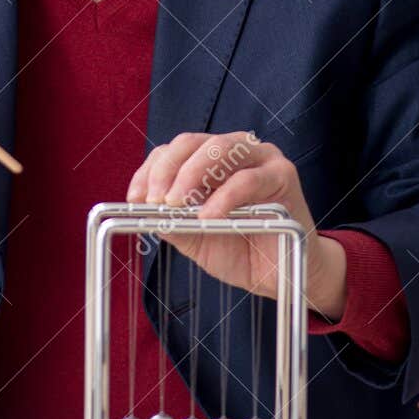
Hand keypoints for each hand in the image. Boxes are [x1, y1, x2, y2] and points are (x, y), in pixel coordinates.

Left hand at [125, 130, 346, 320]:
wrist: (280, 276)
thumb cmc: (240, 251)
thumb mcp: (195, 237)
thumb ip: (172, 220)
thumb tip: (141, 210)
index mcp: (210, 160)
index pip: (172, 151)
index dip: (150, 170)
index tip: (135, 198)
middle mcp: (235, 150)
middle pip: (192, 143)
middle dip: (166, 170)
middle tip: (155, 201)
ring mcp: (261, 158)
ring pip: (220, 149)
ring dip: (191, 176)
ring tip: (176, 205)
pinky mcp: (283, 175)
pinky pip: (248, 179)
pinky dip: (223, 197)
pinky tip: (208, 217)